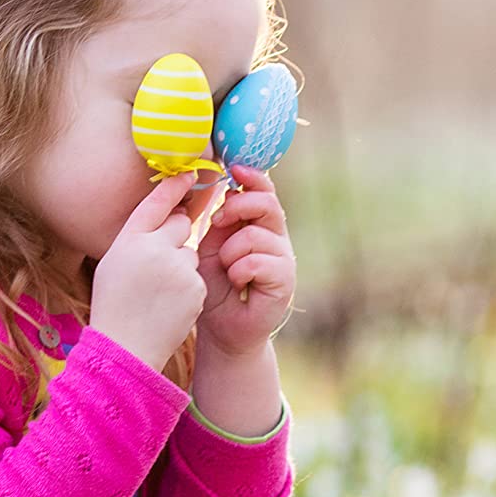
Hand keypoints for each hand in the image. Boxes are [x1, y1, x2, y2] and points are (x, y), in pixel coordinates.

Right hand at [89, 172, 206, 371]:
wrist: (126, 348)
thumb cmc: (114, 302)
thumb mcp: (114, 261)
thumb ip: (139, 235)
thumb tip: (170, 214)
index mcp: (129, 240)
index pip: (157, 202)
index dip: (175, 186)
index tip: (191, 172)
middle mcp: (155, 250)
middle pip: (182, 225)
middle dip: (175, 236)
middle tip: (155, 264)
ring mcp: (179, 270)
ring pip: (190, 253)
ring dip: (180, 266)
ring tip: (157, 293)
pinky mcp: (196, 288)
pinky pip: (197, 276)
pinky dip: (187, 287)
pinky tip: (169, 304)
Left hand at [195, 166, 295, 355]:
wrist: (221, 327)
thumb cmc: (214, 285)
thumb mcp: (210, 246)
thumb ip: (221, 220)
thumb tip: (228, 188)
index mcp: (260, 225)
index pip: (265, 191)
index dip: (253, 176)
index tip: (233, 169)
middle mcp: (277, 238)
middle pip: (267, 204)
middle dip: (237, 207)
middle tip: (217, 223)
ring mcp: (284, 259)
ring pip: (255, 236)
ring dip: (230, 252)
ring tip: (226, 269)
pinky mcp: (285, 281)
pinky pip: (257, 262)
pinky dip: (239, 271)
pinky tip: (237, 283)